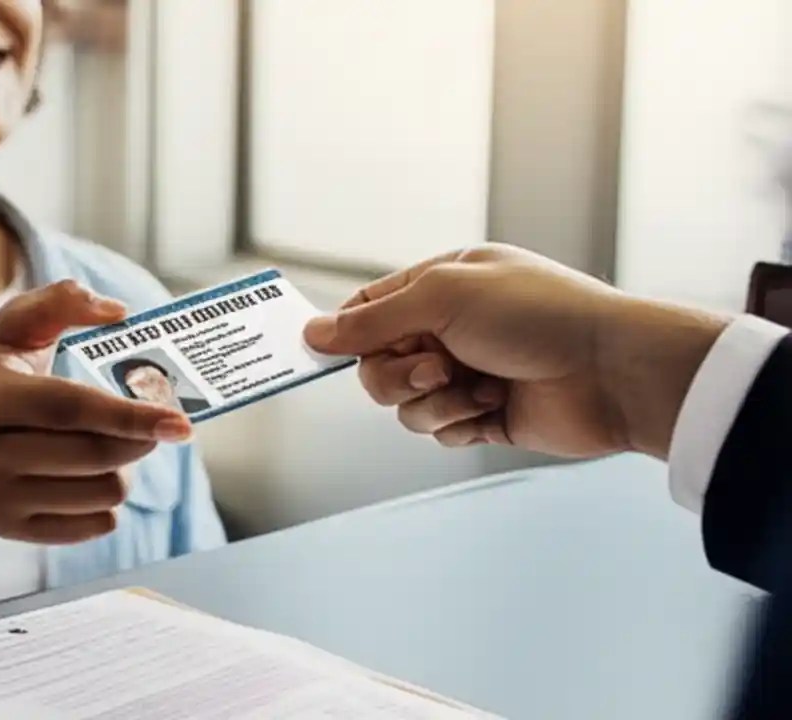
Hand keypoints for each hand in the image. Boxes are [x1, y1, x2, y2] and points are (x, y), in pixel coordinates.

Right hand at [0, 280, 191, 544]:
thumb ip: (63, 301)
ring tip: (113, 446)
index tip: (181, 422)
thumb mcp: (17, 326)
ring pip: (101, 493)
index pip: (69, 408)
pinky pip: (95, 524)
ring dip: (126, 468)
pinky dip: (109, 500)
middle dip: (140, 438)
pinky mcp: (9, 528)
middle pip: (92, 454)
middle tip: (156, 423)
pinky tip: (93, 475)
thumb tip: (117, 312)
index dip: (129, 414)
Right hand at [304, 244, 727, 459]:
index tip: (325, 351)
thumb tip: (313, 332)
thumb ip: (373, 319)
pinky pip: (438, 430)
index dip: (347, 332)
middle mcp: (450, 328)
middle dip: (399, 374)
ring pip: (405, 403)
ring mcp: (466, 373)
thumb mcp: (444, 297)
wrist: (612, 371)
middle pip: (378, 364)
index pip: (370, 309)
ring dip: (434, 402)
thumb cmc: (539, 314)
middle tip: (436, 369)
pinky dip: (458, 423)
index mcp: (442, 286)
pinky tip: (494, 407)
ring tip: (477, 388)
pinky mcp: (483, 416)